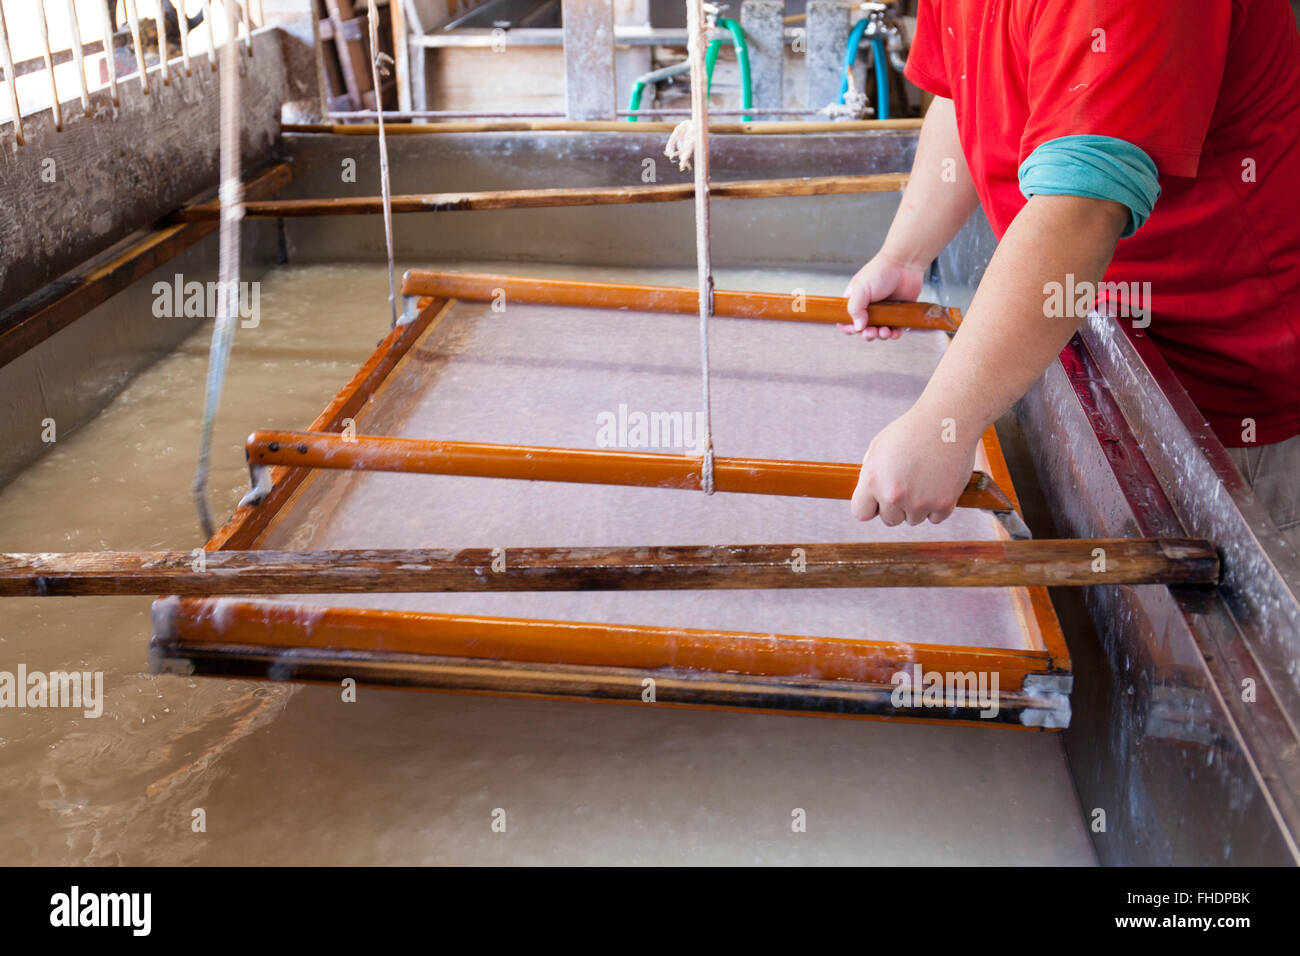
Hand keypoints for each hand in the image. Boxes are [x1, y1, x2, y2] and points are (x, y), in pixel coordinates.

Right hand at [840, 253, 926, 340]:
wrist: (905, 265)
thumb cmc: (881, 271)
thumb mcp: (861, 289)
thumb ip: (855, 309)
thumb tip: (858, 327)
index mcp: (855, 301)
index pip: (846, 320)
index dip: (849, 328)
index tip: (856, 330)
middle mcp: (868, 308)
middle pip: (863, 329)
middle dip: (867, 334)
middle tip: (872, 332)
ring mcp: (884, 311)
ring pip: (879, 331)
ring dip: (881, 336)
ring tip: (885, 331)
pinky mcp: (898, 313)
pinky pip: (895, 329)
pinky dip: (894, 334)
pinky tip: (894, 332)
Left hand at [851, 407, 979, 525]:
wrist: (948, 422)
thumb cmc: (913, 430)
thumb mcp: (879, 447)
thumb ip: (870, 474)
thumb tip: (868, 497)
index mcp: (872, 480)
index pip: (861, 513)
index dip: (870, 507)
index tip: (878, 500)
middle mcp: (894, 495)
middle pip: (889, 519)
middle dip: (896, 506)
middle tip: (907, 483)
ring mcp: (920, 502)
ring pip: (913, 519)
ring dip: (917, 506)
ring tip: (924, 479)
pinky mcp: (944, 504)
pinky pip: (935, 518)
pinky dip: (937, 506)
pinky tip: (938, 484)